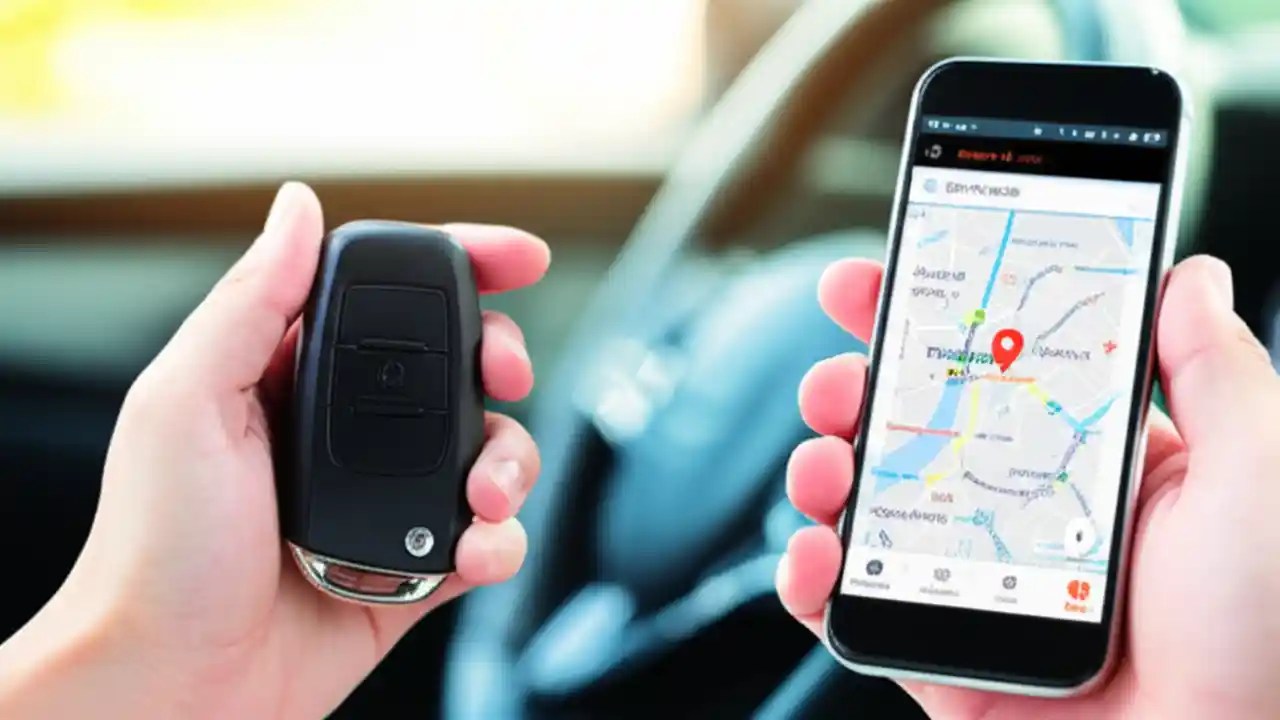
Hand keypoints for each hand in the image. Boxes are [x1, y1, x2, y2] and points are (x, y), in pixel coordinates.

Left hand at [0, 183, 550, 718]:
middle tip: (505, 377)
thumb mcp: (186, 403)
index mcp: (292, 376)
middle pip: (461, 366)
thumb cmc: (155, 552)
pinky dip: (501, 541)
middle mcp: (348, 432)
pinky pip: (489, 537)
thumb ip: (250, 302)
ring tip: (482, 496)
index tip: (517, 256)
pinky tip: (475, 551)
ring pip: (490, 450)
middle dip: (503, 361)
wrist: (175, 683)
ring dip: (510, 462)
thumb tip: (297, 207)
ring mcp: (388, 499)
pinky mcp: (415, 567)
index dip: (461, 264)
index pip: (389, 298)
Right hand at [777, 255, 1279, 718]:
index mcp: (1091, 465)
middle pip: (910, 429)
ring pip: (866, 507)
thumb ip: (1215, 372)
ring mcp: (968, 581)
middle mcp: (1019, 514)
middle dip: (854, 388)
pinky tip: (817, 556)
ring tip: (826, 465)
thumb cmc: (1264, 640)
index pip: (996, 369)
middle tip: (836, 378)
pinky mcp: (936, 650)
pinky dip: (810, 576)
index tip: (882, 278)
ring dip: (822, 468)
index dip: (931, 318)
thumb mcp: (1255, 477)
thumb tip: (1188, 274)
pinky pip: (851, 606)